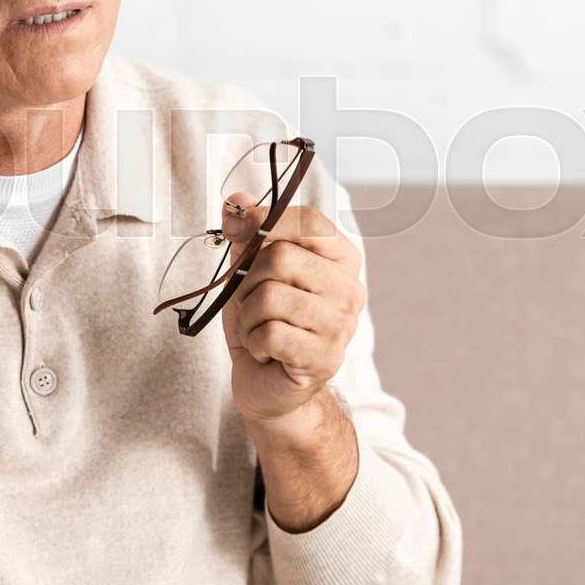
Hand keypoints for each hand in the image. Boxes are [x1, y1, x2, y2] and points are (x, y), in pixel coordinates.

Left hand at [218, 190, 366, 428]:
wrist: (268, 383)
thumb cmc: (264, 322)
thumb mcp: (250, 271)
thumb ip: (247, 233)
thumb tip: (235, 201)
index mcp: (340, 259)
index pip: (307, 220)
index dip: (263, 220)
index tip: (236, 229)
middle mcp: (349, 288)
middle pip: (280, 257)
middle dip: (247, 280)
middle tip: (250, 302)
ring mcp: (341, 325)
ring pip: (270, 297)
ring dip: (247, 316)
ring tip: (257, 328)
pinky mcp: (324, 358)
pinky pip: (269, 334)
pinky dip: (253, 342)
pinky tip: (265, 351)